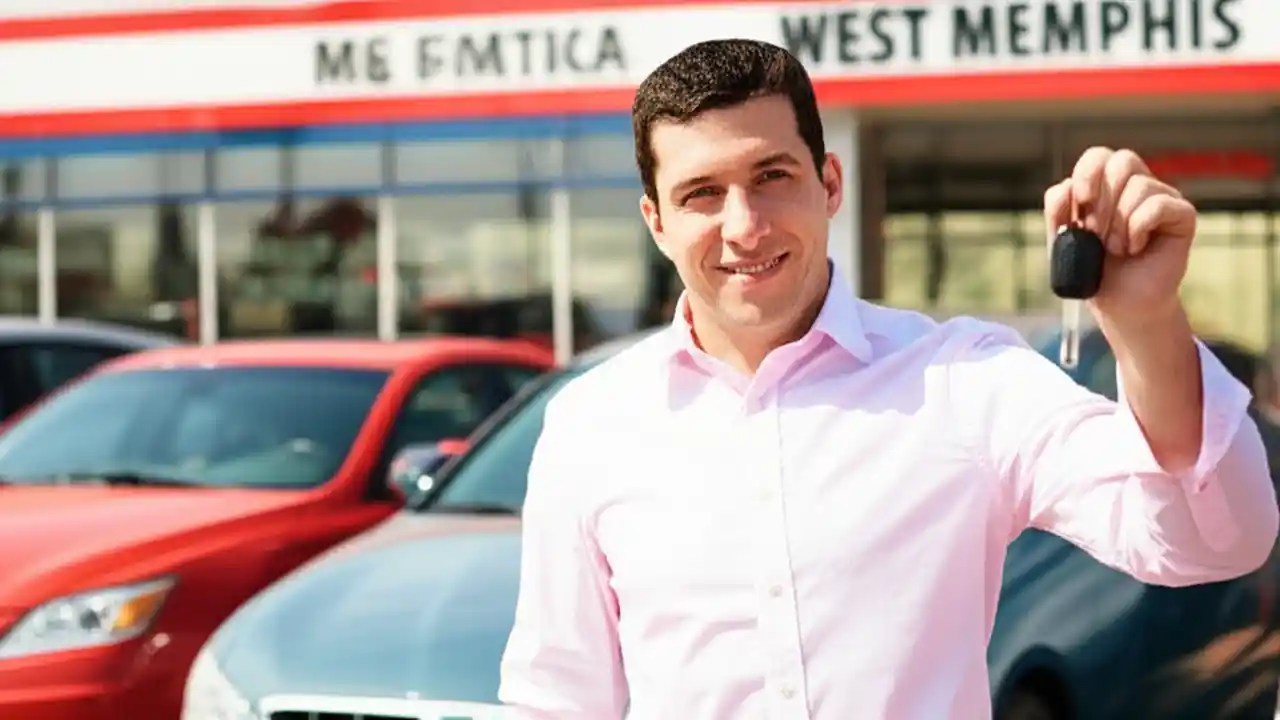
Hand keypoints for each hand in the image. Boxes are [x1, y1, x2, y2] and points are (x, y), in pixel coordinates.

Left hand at [1044, 147, 1197, 323]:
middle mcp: (1137, 184)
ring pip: (1139, 185)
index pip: (1099, 155)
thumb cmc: (1092, 269)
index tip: (1080, 202)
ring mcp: (1163, 197)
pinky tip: (1135, 248)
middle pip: (1123, 161)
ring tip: (1114, 248)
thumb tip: (1067, 187)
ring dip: (1118, 222)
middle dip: (1102, 201)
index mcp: (1107, 184)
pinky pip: (1157, 205)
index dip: (1088, 173)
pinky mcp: (1182, 215)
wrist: (1119, 303)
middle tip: (1094, 233)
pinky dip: (1137, 229)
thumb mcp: (1062, 238)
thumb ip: (1057, 210)